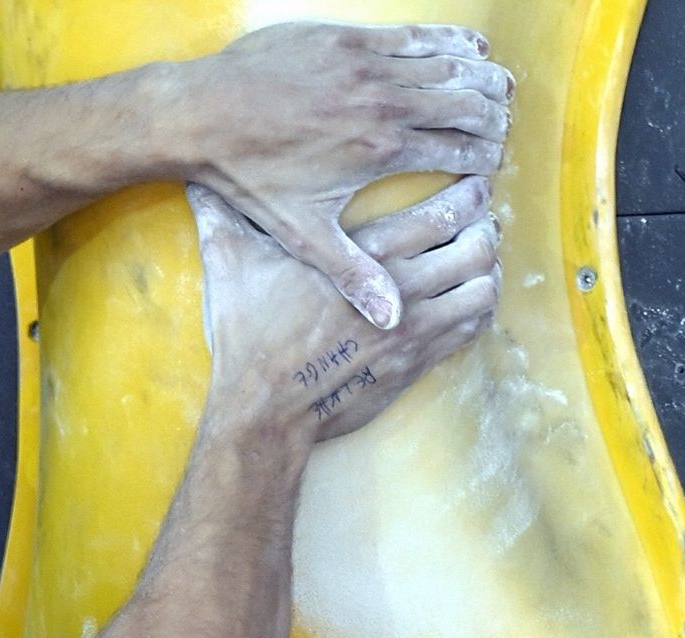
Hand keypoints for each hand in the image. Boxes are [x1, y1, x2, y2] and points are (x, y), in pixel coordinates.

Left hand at [176, 22, 512, 328]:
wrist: (199, 113)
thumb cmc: (246, 175)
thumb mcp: (301, 233)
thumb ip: (353, 273)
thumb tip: (392, 319)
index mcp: (382, 150)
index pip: (461, 150)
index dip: (486, 159)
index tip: (492, 167)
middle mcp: (384, 102)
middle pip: (468, 103)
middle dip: (494, 117)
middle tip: (502, 129)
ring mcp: (368, 64)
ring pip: (452, 64)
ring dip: (483, 77)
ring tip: (500, 90)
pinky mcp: (349, 38)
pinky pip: (418, 35)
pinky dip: (451, 42)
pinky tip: (469, 48)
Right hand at [190, 176, 499, 443]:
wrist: (265, 409)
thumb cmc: (250, 334)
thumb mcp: (231, 265)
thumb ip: (221, 217)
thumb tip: (197, 181)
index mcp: (366, 256)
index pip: (443, 212)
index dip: (468, 192)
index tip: (470, 182)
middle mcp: (403, 290)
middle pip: (478, 245)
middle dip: (484, 226)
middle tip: (478, 218)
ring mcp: (416, 332)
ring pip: (484, 288)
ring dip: (486, 269)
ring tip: (476, 258)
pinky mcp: (417, 364)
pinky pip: (471, 329)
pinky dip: (479, 308)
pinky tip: (466, 299)